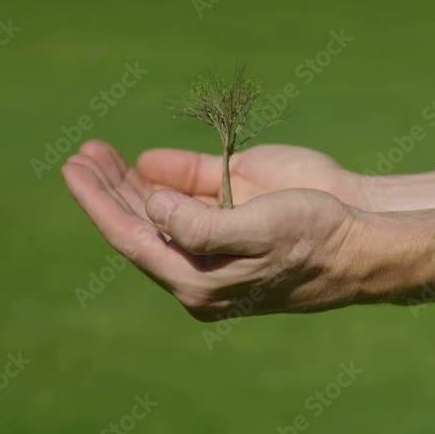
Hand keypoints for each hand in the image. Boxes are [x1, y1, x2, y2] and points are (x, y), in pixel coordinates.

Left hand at [62, 140, 361, 319]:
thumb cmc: (313, 240)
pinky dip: (163, 178)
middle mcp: (201, 261)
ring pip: (158, 210)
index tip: (72, 170)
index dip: (99, 204)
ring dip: (127, 183)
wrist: (362, 237)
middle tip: (82, 155)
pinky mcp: (236, 211)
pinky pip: (190, 194)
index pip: (133, 239)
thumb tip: (149, 205)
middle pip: (138, 224)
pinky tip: (142, 165)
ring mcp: (217, 235)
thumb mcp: (257, 234)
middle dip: (107, 189)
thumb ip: (199, 224)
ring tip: (97, 153)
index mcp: (199, 280)